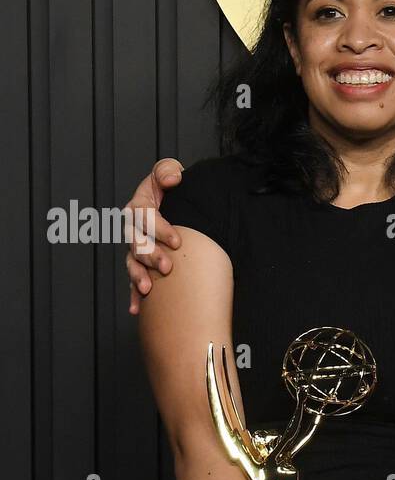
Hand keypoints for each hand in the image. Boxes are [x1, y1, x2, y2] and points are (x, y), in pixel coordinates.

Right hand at [125, 157, 183, 313]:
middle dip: (150, 255)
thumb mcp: (170, 173)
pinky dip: (135, 295)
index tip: (177, 241)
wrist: (178, 205)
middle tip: (166, 267)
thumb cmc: (173, 189)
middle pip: (135, 243)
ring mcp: (135, 247)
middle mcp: (133, 228)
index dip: (159, 229)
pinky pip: (135, 281)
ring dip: (138, 276)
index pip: (143, 216)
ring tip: (148, 289)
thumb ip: (168, 171)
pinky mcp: (140, 263)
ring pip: (132, 263)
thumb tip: (173, 178)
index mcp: (139, 206)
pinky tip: (136, 308)